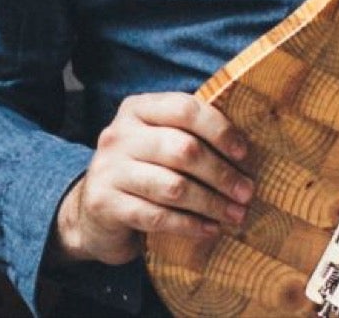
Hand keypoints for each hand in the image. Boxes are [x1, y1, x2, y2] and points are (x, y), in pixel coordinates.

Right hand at [50, 91, 253, 265]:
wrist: (92, 212)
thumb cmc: (142, 171)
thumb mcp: (158, 143)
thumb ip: (190, 135)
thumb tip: (246, 150)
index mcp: (137, 109)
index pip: (185, 108)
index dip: (219, 130)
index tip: (243, 154)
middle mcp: (119, 134)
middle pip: (184, 150)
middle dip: (222, 174)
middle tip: (246, 193)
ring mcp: (108, 169)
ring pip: (173, 186)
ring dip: (211, 203)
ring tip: (235, 215)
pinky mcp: (105, 204)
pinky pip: (158, 216)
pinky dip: (190, 225)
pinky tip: (210, 229)